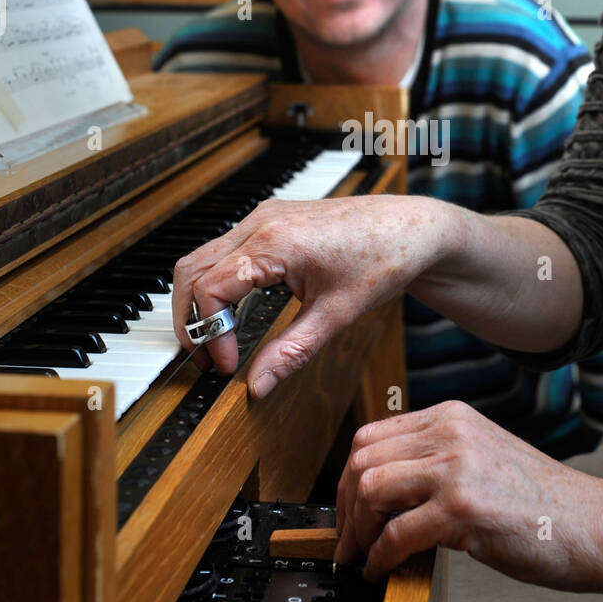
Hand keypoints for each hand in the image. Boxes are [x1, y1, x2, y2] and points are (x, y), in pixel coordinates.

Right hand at [171, 193, 457, 396]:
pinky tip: (235, 311)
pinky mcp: (271, 219)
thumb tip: (257, 385)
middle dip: (190, 318)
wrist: (412, 228)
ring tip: (217, 339)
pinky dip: (217, 282)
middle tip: (206, 357)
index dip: (210, 334)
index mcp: (273, 242)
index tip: (226, 365)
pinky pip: (225, 249)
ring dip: (200, 299)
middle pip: (192, 270)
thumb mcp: (336, 315)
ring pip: (203, 257)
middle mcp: (260, 222)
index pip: (210, 290)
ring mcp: (263, 216)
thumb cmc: (384, 259)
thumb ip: (291, 352)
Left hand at [335, 402, 602, 586]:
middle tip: (346, 541)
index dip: (347, 478)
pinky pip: (395, 534)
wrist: (594, 526)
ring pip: (370, 490)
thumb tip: (379, 494)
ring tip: (361, 557)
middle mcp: (450, 433)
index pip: (372, 436)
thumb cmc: (542, 504)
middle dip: (344, 506)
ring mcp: (456, 469)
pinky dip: (379, 557)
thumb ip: (435, 461)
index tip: (346, 511)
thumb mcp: (482, 458)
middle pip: (362, 459)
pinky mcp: (462, 509)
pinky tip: (382, 571)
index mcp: (451, 417)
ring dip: (356, 532)